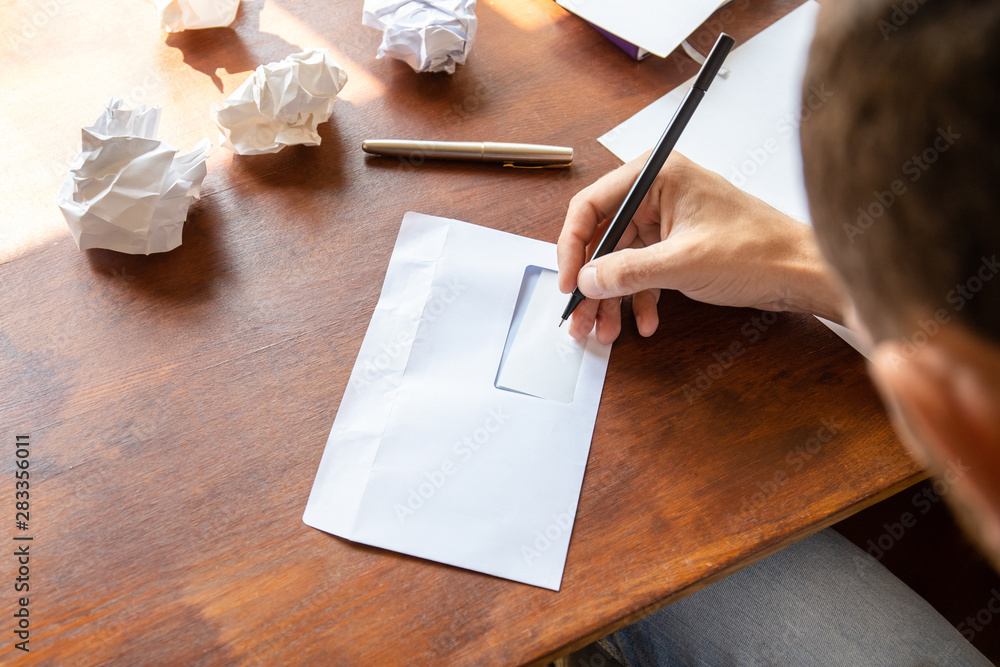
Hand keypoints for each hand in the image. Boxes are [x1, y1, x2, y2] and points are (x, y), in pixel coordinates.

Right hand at [556, 151, 845, 343]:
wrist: (804, 272)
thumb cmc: (760, 251)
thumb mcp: (684, 264)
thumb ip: (628, 271)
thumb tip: (586, 280)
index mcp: (657, 177)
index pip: (592, 206)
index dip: (573, 247)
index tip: (568, 283)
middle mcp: (657, 194)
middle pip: (603, 239)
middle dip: (591, 283)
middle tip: (579, 318)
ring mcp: (667, 221)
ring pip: (620, 261)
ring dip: (611, 299)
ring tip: (604, 332)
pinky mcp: (677, 246)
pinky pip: (643, 273)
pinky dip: (639, 300)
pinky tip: (644, 325)